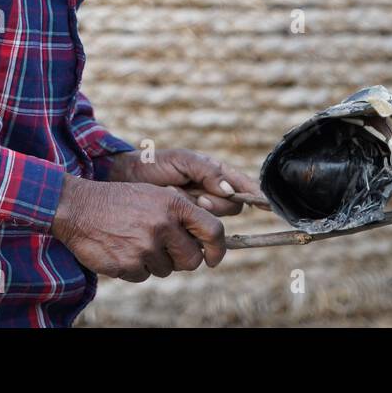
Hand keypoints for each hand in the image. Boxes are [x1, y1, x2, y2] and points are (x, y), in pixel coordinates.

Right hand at [50, 175, 225, 281]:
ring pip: (166, 269)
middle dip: (182, 259)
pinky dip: (135, 267)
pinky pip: (143, 276)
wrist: (79, 208)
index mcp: (173, 204)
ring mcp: (144, 247)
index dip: (217, 248)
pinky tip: (122, 249)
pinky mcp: (128, 265)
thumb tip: (205, 243)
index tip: (213, 257)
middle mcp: (162, 225)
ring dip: (154, 261)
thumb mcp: (154, 195)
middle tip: (165, 249)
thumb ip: (181, 214)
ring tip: (135, 240)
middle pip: (191, 260)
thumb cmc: (120, 201)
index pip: (213, 230)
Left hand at [101, 148, 261, 216]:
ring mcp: (199, 210)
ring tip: (178, 197)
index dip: (256, 194)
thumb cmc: (154, 165)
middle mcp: (211, 192)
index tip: (267, 203)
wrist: (125, 180)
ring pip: (216, 219)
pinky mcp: (186, 225)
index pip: (242, 184)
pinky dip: (189, 224)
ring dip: (200, 211)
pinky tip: (177, 216)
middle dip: (217, 203)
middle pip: (233, 206)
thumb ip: (207, 171)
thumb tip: (230, 189)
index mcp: (214, 173)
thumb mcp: (182, 160)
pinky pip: (198, 231)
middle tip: (197, 196)